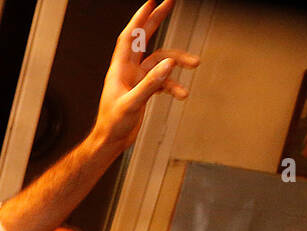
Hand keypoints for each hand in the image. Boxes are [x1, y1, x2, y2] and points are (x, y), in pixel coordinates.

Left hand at [93, 1, 198, 149]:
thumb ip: (151, 84)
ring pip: (161, 61)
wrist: (111, 141)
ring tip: (195, 63)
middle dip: (157, 20)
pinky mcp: (143, 89)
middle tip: (169, 2)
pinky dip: (173, 84)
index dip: (139, 19)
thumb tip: (169, 64)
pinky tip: (182, 93)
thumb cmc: (113, 124)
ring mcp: (136, 78)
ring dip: (178, 61)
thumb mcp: (132, 104)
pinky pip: (163, 80)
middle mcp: (128, 70)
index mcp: (119, 69)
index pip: (129, 37)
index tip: (151, 2)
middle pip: (144, 38)